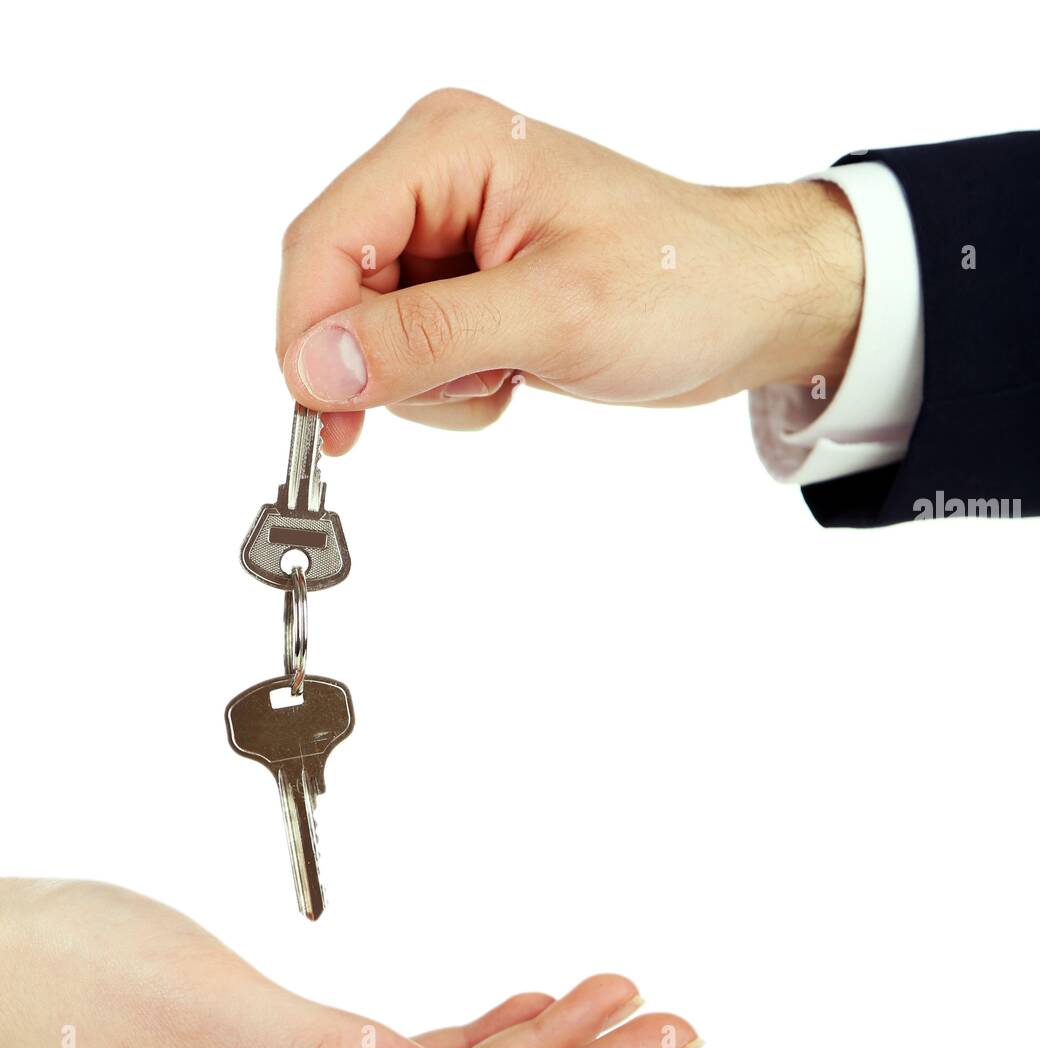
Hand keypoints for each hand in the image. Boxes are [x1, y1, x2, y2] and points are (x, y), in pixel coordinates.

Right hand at [278, 88, 863, 454]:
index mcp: (445, 150)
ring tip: (514, 369)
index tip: (327, 414)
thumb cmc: (681, 285)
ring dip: (433, 385)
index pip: (323, 243)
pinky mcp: (466, 291)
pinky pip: (413, 360)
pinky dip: (455, 390)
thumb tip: (316, 367)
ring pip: (371, 340)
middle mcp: (433, 184)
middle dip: (390, 365)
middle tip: (474, 386)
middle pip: (338, 294)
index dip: (310, 335)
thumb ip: (426, 338)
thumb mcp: (553, 314)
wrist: (748, 308)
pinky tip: (516, 373)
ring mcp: (447, 240)